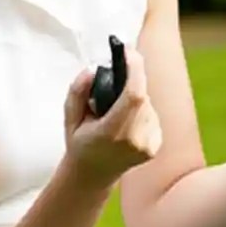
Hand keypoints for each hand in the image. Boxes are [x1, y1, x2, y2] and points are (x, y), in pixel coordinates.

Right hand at [63, 43, 162, 186]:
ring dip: (136, 98)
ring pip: (149, 106)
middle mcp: (134, 140)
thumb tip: (92, 70)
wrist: (93, 175)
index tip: (128, 51)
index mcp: (112, 132)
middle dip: (131, 81)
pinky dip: (141, 112)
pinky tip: (126, 121)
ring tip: (116, 108)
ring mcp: (147, 146)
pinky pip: (152, 117)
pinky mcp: (155, 147)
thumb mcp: (70, 117)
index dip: (135, 69)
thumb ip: (78, 92)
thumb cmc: (79, 143)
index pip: (134, 95)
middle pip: (142, 96)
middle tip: (116, 81)